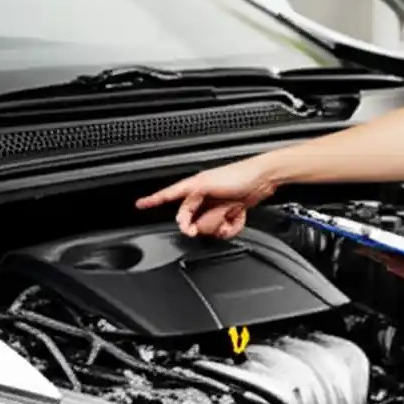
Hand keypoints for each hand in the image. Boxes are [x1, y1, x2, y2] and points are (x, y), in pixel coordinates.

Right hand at [135, 156, 277, 238]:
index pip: (169, 195)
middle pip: (190, 219)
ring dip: (219, 225)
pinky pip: (224, 228)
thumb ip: (192, 197)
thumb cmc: (238, 175)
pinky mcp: (230, 212)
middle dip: (200, 225)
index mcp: (194, 186)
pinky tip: (237, 218)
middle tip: (202, 228)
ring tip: (229, 216)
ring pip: (208, 227)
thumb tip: (185, 215)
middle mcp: (203, 196)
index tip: (140, 204)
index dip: (153, 199)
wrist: (263, 179)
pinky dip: (232, 226)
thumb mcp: (208, 184)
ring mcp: (216, 206)